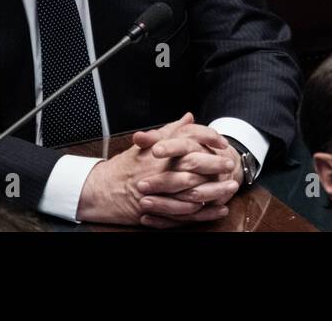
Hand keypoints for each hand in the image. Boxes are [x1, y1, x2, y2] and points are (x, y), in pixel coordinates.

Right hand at [75, 113, 231, 227]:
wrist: (101, 190)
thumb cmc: (125, 166)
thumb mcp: (147, 143)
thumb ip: (171, 130)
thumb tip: (189, 117)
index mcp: (159, 152)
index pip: (189, 141)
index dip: (208, 140)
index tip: (222, 143)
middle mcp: (159, 171)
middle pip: (194, 167)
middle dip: (215, 167)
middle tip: (230, 166)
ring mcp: (159, 193)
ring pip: (192, 193)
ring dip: (214, 191)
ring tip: (229, 188)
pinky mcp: (158, 211)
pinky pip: (184, 214)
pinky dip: (202, 213)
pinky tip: (216, 209)